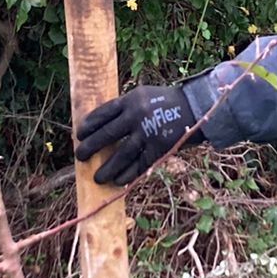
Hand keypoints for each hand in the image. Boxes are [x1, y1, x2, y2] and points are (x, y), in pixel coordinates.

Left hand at [75, 84, 203, 184]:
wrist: (196, 107)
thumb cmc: (166, 102)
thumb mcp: (143, 96)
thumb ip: (125, 108)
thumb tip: (99, 128)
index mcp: (131, 99)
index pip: (103, 113)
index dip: (89, 126)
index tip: (80, 135)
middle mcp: (137, 115)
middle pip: (107, 134)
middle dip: (91, 147)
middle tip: (80, 156)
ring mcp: (148, 132)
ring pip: (122, 154)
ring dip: (107, 168)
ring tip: (97, 177)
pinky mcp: (159, 147)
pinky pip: (140, 164)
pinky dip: (128, 174)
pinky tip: (118, 181)